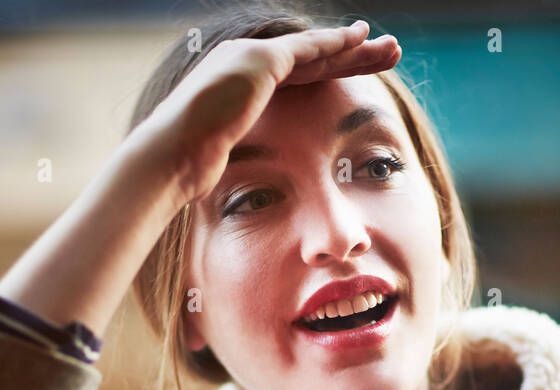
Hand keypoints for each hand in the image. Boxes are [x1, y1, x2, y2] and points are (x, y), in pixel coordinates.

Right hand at [143, 20, 401, 206]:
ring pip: (317, 49)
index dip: (332, 72)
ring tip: (390, 48)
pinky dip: (336, 44)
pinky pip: (307, 49)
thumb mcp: (223, 159)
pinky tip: (362, 40)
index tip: (360, 73)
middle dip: (353, 56)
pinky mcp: (259, 61)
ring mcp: (250, 57)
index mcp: (241, 83)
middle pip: (314, 58)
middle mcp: (244, 61)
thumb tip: (239, 179)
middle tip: (387, 54)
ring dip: (356, 48)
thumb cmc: (190, 168)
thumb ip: (239, 154)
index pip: (298, 74)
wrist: (170, 158)